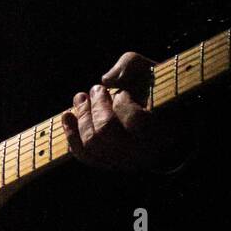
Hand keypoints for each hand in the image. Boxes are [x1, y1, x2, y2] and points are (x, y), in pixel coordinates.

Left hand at [61, 50, 191, 172]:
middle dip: (94, 108)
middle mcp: (144, 152)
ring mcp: (125, 162)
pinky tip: (68, 116)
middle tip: (93, 90)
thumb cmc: (151, 89)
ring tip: (80, 98)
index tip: (121, 92)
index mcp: (162, 129)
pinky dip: (72, 136)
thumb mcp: (146, 68)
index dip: (122, 102)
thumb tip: (106, 80)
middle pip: (106, 134)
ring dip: (81, 119)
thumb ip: (129, 65)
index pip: (137, 121)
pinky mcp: (110, 165)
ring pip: (92, 146)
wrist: (159, 117)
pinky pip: (86, 157)